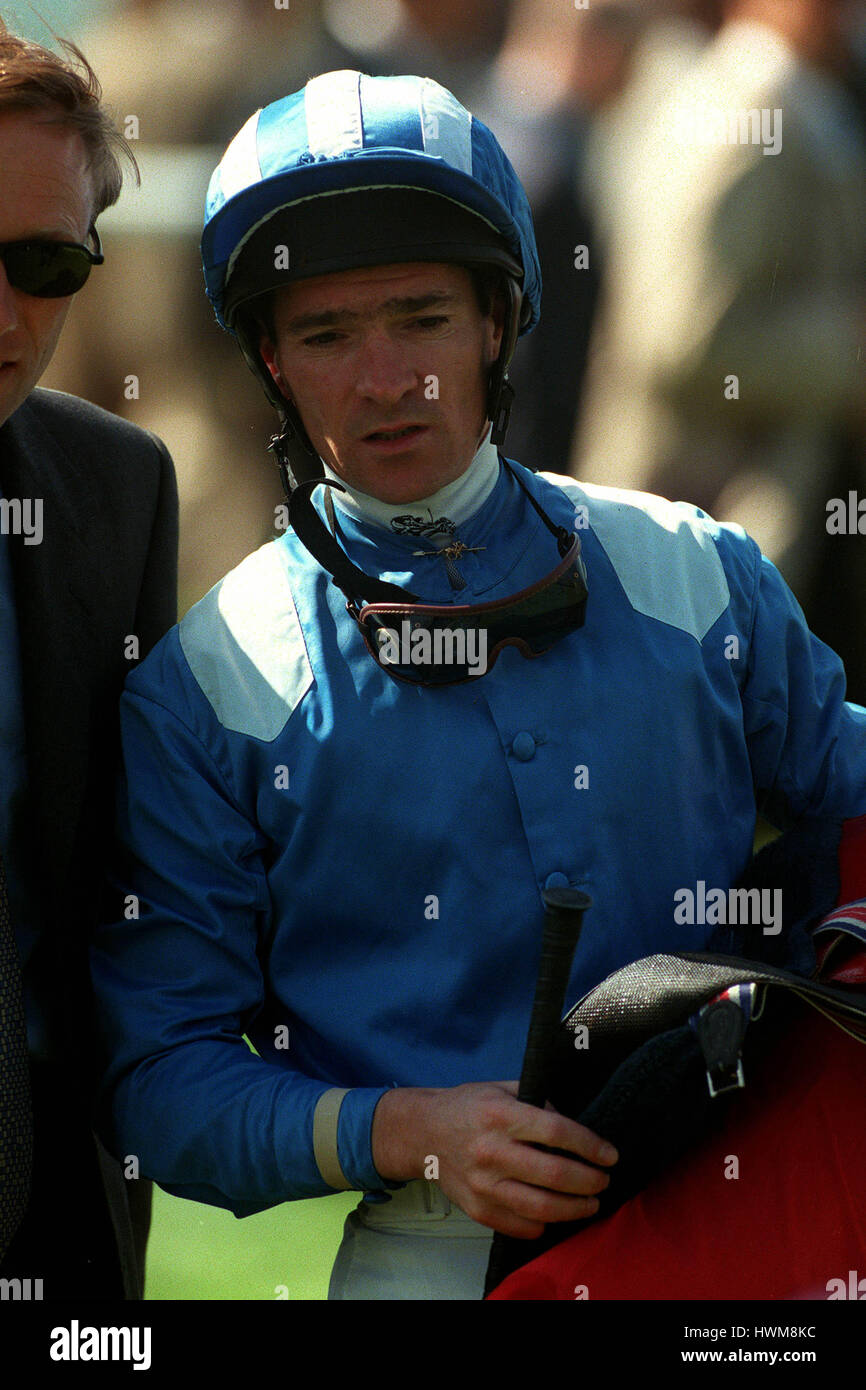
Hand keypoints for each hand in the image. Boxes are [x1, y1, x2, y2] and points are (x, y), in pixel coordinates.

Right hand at [371, 1081, 617, 1238]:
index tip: (610, 1155)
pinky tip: (556, 1214)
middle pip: (554, 1174)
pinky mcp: (477, 1209)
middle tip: (604, 1181)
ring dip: (575, 1209)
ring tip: (591, 1203)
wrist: (424, 1133)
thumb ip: (539, 1103)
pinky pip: (520, 1226)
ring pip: (541, 1207)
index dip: (590, 1145)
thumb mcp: (503, 1090)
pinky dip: (545, 1224)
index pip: (556, 1132)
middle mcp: (491, 1151)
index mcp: (500, 1116)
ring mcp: (483, 1184)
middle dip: (590, 1181)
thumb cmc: (469, 1107)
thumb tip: (576, 1126)